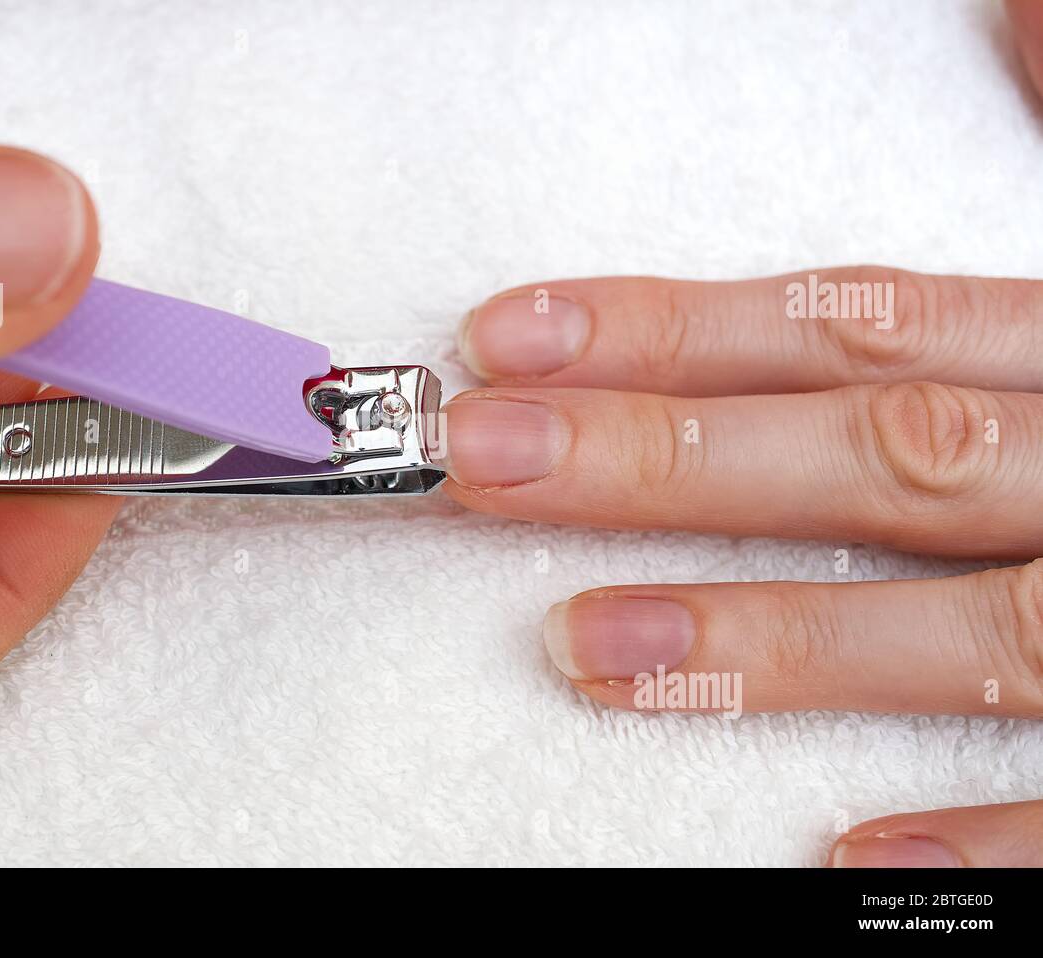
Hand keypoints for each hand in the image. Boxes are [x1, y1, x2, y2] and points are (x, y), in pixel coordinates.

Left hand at [440, 1, 1042, 866]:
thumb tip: (1015, 2)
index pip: (858, 321)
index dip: (678, 325)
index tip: (517, 334)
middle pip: (873, 450)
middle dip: (670, 451)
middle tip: (487, 461)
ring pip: (969, 621)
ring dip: (776, 639)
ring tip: (592, 645)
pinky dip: (985, 836)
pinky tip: (837, 856)